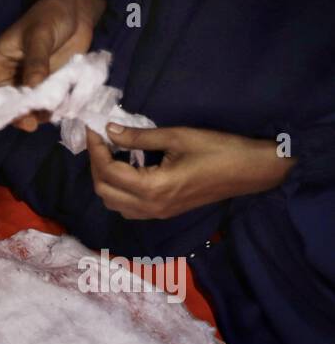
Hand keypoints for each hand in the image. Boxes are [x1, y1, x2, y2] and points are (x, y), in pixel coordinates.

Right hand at [0, 0, 105, 130]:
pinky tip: (57, 108)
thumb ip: (36, 61)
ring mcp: (26, 88)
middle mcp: (5, 81)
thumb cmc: (49, 15)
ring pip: (19, 113)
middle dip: (5, 119)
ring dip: (29, 119)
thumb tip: (33, 90)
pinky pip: (42, 110)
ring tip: (41, 117)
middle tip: (26, 120)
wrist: (76, 12)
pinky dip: (48, 114)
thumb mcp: (39, 34)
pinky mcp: (45, 91)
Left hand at [87, 125, 294, 219]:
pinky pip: (127, 208)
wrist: (250, 172)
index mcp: (153, 188)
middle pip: (104, 191)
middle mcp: (149, 207)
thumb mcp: (178, 137)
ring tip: (109, 154)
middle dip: (96, 165)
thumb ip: (139, 137)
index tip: (92, 129)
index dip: (96, 149)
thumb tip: (110, 130)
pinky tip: (125, 170)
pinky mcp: (162, 214)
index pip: (108, 172)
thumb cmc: (219, 150)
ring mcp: (155, 214)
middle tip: (99, 141)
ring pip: (112, 203)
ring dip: (104, 180)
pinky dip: (117, 191)